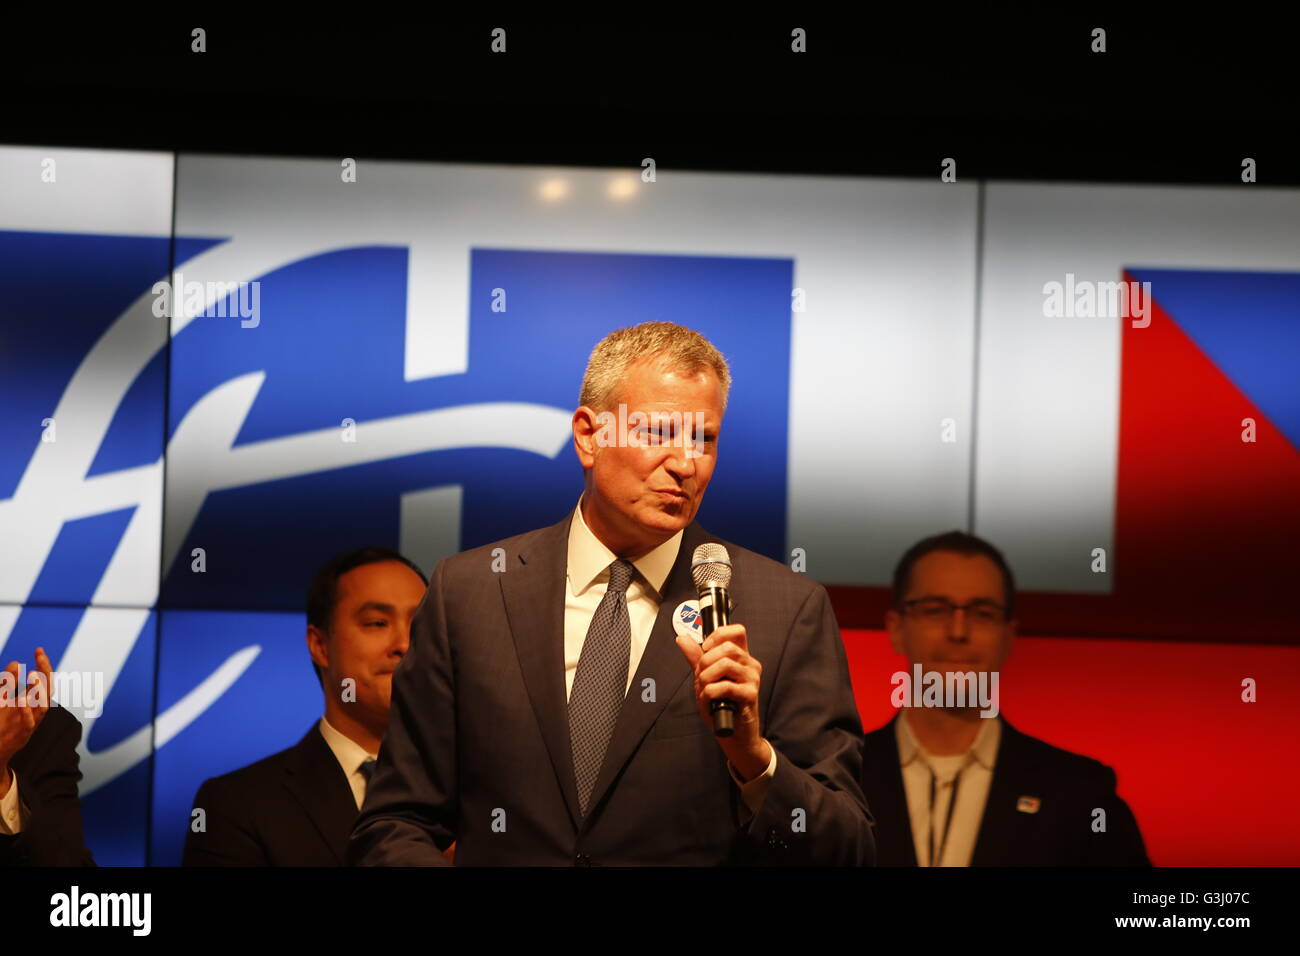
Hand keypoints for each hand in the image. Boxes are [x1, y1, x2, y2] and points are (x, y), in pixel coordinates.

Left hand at [0, 647, 53, 769]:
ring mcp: (31, 722)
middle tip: (40, 657)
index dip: (43, 664)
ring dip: (39, 690)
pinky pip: (29, 723)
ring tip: (33, 675)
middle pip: (47, 688)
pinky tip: (21, 701)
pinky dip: (26, 712)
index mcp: (32, 701)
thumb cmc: (1, 725)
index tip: (38, 650)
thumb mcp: (3, 701)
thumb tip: (16, 662)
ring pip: (42, 705)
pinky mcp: (23, 734)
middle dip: (45, 672)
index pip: (43, 679)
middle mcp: (35, 710)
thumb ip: (9, 683)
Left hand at [674, 624, 771, 780]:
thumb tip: (682, 638)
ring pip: (725, 664)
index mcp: (741, 657)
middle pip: (727, 647)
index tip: (705, 649)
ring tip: (705, 689)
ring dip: (706, 677)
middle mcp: (750, 665)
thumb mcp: (705, 678)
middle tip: (702, 677)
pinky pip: (725, 686)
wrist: (733, 734)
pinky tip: (710, 700)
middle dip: (706, 661)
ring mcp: (752, 679)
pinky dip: (710, 693)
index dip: (718, 635)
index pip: (737, 631)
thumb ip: (695, 658)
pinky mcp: (750, 695)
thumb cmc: (721, 705)